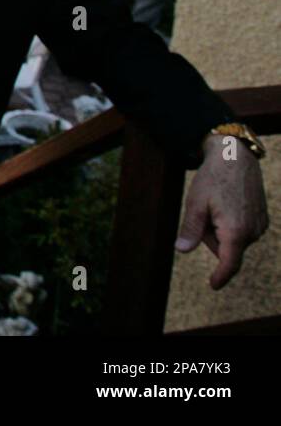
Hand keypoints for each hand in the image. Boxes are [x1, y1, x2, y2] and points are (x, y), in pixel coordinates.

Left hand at [175, 135, 269, 288]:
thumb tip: (181, 250)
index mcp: (236, 231)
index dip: (221, 276)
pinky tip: (228, 203)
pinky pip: (241, 231)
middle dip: (210, 236)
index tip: (213, 285)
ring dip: (220, 229)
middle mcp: (252, 232)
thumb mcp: (195, 203)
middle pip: (224, 248)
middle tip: (205, 210)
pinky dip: (230, 223)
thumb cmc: (213, 179)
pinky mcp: (262, 220)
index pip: (229, 263)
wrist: (236, 157)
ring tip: (217, 204)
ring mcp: (260, 226)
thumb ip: (190, 229)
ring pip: (232, 240)